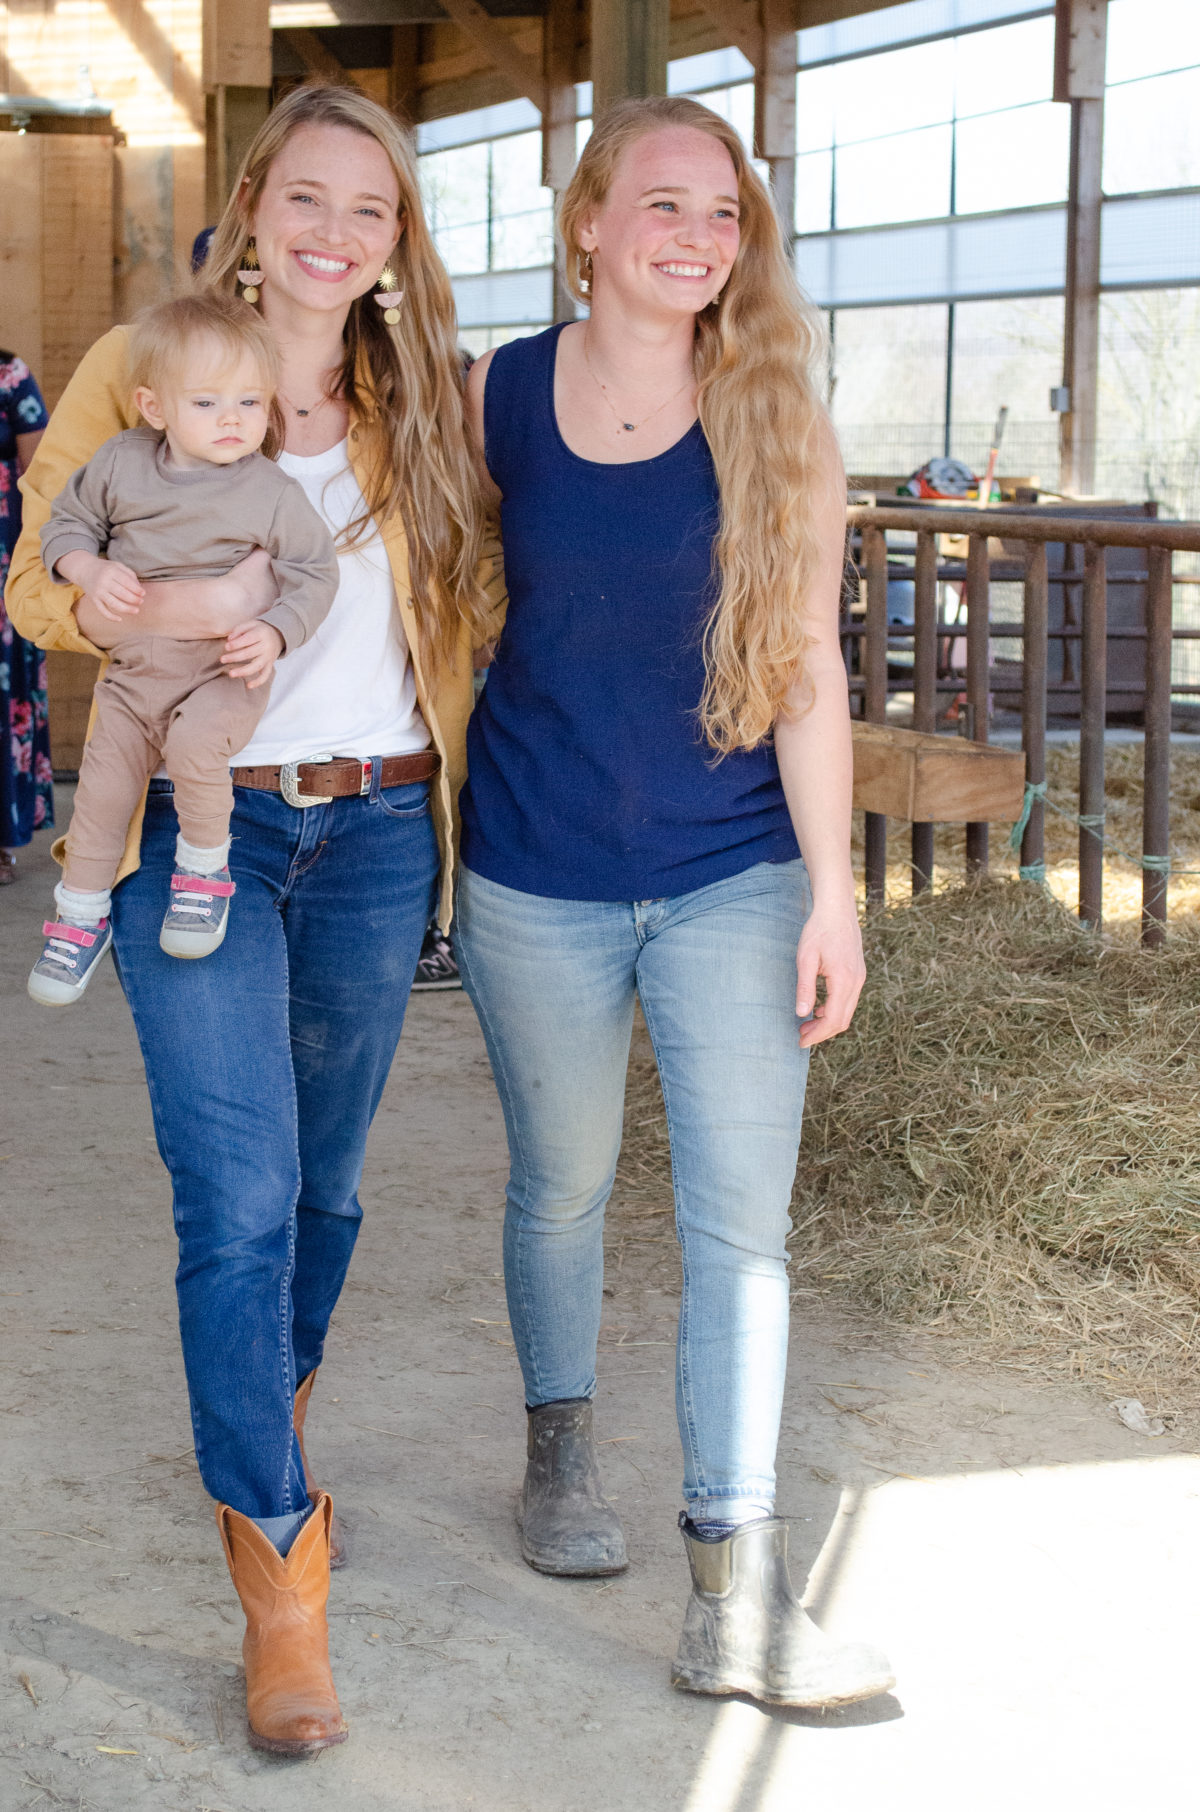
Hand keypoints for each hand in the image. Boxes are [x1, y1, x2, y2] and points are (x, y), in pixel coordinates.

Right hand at [57, 550, 143, 621]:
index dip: (136, 589)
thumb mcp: (118, 566)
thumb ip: (130, 575)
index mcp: (111, 571)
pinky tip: (120, 619)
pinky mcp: (94, 599)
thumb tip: (139, 589)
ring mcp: (98, 592)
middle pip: (121, 593)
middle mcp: (103, 581)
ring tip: (136, 611)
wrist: (84, 569)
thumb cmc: (106, 569)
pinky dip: (111, 617)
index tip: (143, 593)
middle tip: (141, 602)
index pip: (126, 582)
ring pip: (113, 603)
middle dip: (133, 599)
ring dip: (126, 609)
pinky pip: (102, 610)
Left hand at [222, 620, 283, 688]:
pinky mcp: (269, 665)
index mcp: (262, 634)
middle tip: (222, 659)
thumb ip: (239, 629)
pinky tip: (249, 686)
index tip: (226, 647)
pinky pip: (265, 675)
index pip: (248, 640)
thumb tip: (229, 640)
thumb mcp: (251, 624)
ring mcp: (268, 657)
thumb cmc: (259, 630)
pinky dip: (258, 682)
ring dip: (243, 671)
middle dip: (235, 657)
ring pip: (256, 666)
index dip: (236, 644)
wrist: (278, 636)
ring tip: (231, 674)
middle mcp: (266, 646)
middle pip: (249, 653)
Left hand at [795, 900, 865, 1048]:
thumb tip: (802, 1014)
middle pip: (843, 1020)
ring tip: (806, 1025)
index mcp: (844, 980)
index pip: (833, 1019)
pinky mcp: (857, 974)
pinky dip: (834, 1010)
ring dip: (828, 1022)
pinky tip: (818, 1009)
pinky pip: (848, 1000)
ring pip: (847, 1012)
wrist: (837, 909)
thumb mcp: (805, 959)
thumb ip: (805, 987)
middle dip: (821, 1033)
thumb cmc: (819, 931)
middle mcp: (856, 982)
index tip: (800, 1042)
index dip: (817, 1035)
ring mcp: (859, 978)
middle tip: (800, 1036)